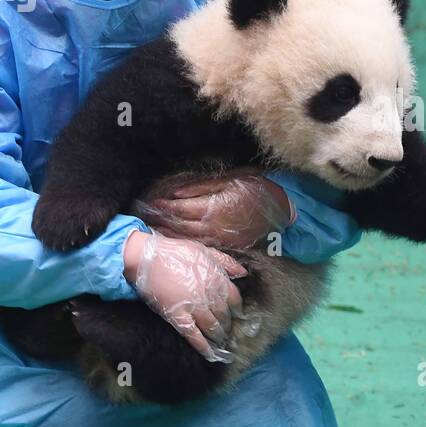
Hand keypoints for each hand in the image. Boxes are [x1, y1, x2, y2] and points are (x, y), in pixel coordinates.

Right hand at [122, 230, 246, 361]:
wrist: (148, 258)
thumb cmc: (175, 252)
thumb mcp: (204, 251)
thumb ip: (225, 262)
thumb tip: (243, 272)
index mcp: (217, 279)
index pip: (235, 299)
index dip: (236, 309)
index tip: (237, 315)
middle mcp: (210, 296)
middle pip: (224, 315)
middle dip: (227, 325)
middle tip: (228, 332)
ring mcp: (194, 308)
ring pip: (212, 327)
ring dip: (218, 337)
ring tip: (221, 343)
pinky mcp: (178, 317)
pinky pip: (194, 336)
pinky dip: (203, 347)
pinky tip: (210, 355)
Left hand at [132, 171, 294, 249]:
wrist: (281, 208)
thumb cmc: (256, 188)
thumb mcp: (229, 180)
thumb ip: (201, 187)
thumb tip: (175, 193)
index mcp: (212, 208)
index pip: (178, 209)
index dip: (162, 207)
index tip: (148, 203)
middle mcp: (212, 227)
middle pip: (179, 226)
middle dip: (160, 221)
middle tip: (144, 218)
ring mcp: (218, 238)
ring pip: (187, 239)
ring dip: (169, 234)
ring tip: (154, 230)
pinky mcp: (226, 245)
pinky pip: (200, 245)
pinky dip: (185, 242)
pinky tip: (175, 240)